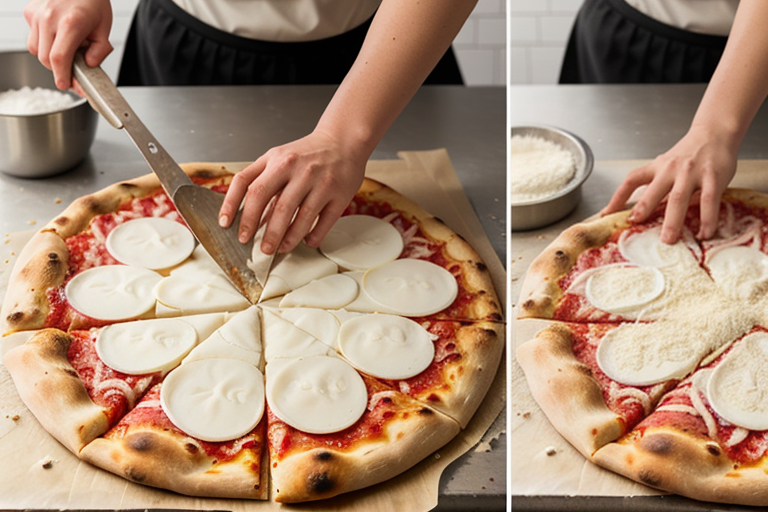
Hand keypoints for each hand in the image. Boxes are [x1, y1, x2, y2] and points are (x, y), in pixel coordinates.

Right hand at [24, 0, 112, 89]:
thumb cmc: (92, 2)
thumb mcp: (104, 29)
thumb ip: (99, 52)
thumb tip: (89, 66)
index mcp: (71, 23)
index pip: (59, 58)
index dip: (61, 76)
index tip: (65, 84)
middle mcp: (50, 18)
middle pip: (46, 59)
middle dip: (58, 69)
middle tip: (72, 70)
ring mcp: (37, 14)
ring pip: (36, 50)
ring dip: (49, 56)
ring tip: (65, 48)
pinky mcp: (30, 12)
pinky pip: (33, 37)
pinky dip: (43, 42)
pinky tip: (56, 35)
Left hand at [218, 129, 366, 254]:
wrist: (343, 140)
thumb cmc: (308, 154)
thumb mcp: (280, 158)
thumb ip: (264, 183)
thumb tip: (253, 219)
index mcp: (276, 159)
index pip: (246, 183)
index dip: (231, 205)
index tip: (226, 224)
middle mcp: (298, 169)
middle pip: (276, 205)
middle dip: (265, 232)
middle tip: (260, 248)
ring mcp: (321, 182)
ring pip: (301, 217)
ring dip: (289, 238)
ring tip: (280, 249)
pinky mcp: (340, 194)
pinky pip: (324, 222)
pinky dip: (313, 236)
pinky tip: (306, 241)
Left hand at [602, 128, 737, 242]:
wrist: (715, 133)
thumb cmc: (689, 154)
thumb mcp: (667, 165)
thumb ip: (658, 187)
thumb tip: (644, 213)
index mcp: (657, 167)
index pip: (631, 180)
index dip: (617, 197)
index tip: (606, 213)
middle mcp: (671, 169)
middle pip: (653, 191)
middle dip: (643, 209)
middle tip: (636, 226)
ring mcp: (692, 173)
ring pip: (679, 198)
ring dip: (673, 221)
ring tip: (668, 239)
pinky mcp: (713, 177)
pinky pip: (708, 201)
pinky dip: (706, 219)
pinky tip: (704, 233)